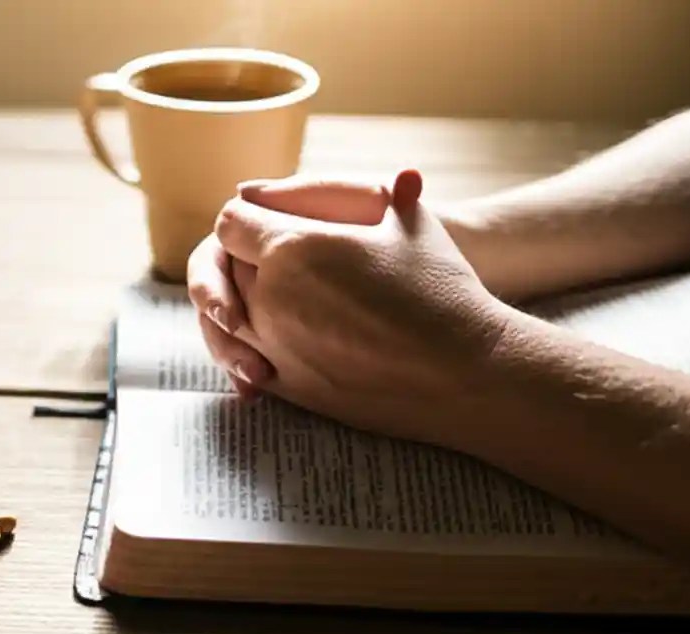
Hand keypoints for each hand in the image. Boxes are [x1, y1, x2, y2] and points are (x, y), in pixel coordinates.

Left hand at [190, 170, 512, 447]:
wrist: (465, 369)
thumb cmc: (438, 285)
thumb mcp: (397, 217)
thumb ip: (324, 194)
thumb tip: (254, 189)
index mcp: (291, 248)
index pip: (231, 222)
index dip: (249, 218)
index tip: (271, 221)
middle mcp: (270, 298)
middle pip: (224, 268)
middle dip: (243, 258)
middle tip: (278, 258)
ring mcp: (274, 347)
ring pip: (227, 319)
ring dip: (241, 304)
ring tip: (280, 297)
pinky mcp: (287, 388)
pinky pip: (245, 363)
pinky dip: (250, 351)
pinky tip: (280, 342)